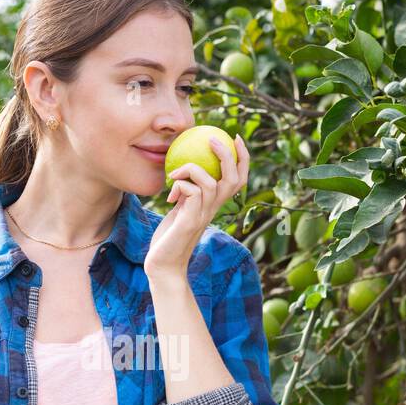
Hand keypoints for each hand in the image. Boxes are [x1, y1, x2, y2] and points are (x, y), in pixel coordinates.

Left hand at [145, 133, 249, 280]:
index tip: (234, 139)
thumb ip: (186, 193)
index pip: (238, 180)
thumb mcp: (179, 209)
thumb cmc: (168, 239)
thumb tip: (182, 171)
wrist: (163, 266)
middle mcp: (213, 210)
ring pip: (211, 183)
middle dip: (228, 155)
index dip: (242, 159)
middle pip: (234, 179)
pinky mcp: (189, 221)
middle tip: (214, 138)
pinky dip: (179, 184)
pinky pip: (191, 192)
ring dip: (192, 169)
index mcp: (214, 206)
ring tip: (175, 171)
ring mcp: (203, 216)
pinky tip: (168, 196)